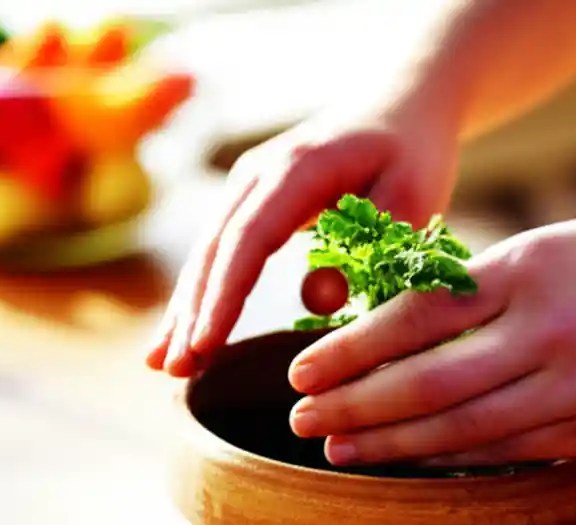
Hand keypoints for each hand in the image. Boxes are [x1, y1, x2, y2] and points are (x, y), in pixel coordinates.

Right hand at [145, 97, 459, 375]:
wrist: (401, 104)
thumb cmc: (412, 154)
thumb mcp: (412, 198)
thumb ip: (370, 249)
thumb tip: (317, 301)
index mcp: (296, 169)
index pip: (248, 240)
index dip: (223, 296)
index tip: (205, 345)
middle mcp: (256, 174)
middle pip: (214, 250)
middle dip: (191, 312)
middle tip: (175, 369)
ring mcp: (244, 187)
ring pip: (204, 255)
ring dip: (183, 310)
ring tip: (162, 364)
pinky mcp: (246, 204)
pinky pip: (216, 255)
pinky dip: (197, 296)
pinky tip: (179, 336)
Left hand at [287, 202, 575, 465]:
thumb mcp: (546, 249)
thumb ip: (474, 291)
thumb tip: (383, 334)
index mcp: (526, 269)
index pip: (412, 317)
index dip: (347, 351)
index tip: (299, 370)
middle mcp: (549, 331)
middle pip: (424, 382)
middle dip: (351, 406)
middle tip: (300, 419)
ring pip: (460, 429)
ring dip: (389, 444)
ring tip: (337, 449)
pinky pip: (507, 451)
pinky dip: (449, 458)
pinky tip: (407, 461)